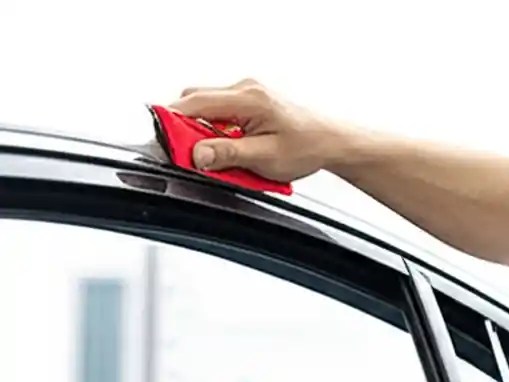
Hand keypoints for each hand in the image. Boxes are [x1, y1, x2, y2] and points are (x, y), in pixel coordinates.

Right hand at [167, 79, 345, 181]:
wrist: (332, 142)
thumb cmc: (308, 147)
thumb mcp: (266, 157)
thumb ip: (228, 154)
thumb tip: (196, 154)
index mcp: (248, 98)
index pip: (194, 102)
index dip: (173, 122)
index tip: (167, 142)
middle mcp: (246, 89)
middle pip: (195, 102)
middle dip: (189, 129)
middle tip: (198, 155)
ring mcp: (248, 93)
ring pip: (207, 107)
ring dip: (206, 132)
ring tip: (225, 155)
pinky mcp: (250, 101)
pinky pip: (221, 112)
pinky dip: (220, 131)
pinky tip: (235, 148)